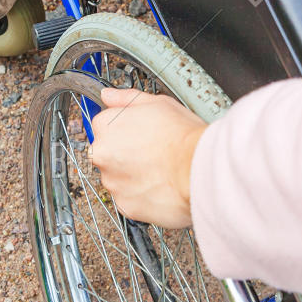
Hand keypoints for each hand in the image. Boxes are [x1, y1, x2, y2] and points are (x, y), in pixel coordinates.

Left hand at [89, 86, 206, 228]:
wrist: (199, 169)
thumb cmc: (182, 136)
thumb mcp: (157, 103)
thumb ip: (126, 99)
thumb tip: (108, 95)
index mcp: (106, 127)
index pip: (104, 126)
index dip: (126, 130)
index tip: (141, 134)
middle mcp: (102, 156)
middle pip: (109, 154)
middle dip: (126, 155)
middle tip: (153, 152)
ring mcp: (112, 182)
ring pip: (118, 178)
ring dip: (133, 176)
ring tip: (160, 170)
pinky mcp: (125, 206)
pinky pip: (130, 199)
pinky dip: (142, 195)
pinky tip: (160, 185)